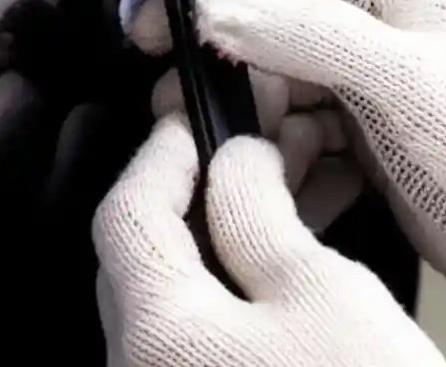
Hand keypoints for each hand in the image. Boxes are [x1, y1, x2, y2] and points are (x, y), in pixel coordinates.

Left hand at [93, 114, 445, 366]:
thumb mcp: (318, 288)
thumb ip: (257, 211)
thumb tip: (232, 160)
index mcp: (157, 331)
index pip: (127, 215)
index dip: (162, 152)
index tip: (197, 113)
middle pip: (144, 251)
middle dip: (195, 184)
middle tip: (248, 140)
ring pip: (179, 286)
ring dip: (226, 226)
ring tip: (290, 177)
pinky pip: (205, 323)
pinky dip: (240, 277)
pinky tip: (292, 241)